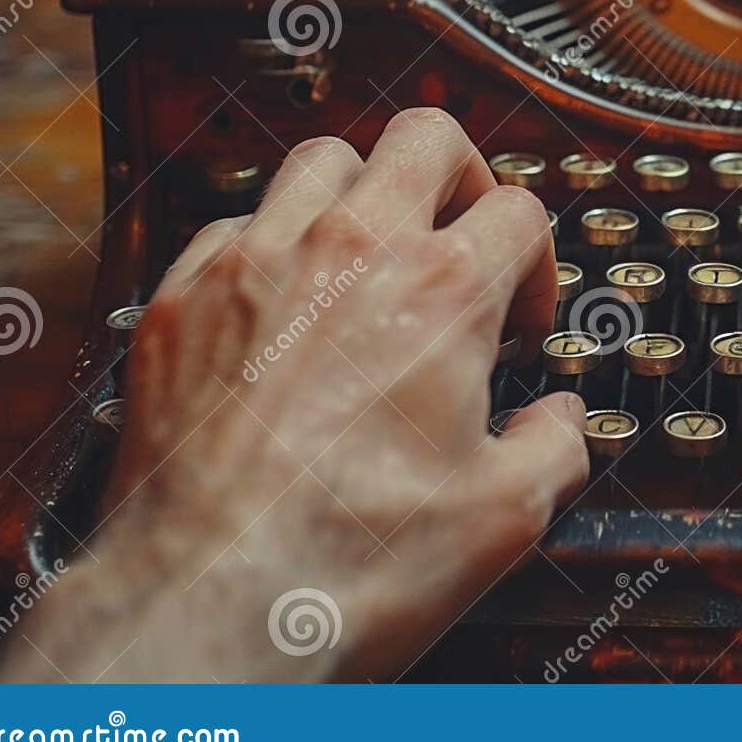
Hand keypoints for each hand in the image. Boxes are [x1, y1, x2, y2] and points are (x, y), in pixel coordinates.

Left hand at [0, 109, 587, 681]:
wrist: (206, 603)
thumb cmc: (355, 562)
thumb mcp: (506, 517)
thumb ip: (556, 446)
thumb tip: (559, 421)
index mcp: (446, 290)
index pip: (519, 211)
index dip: (537, 265)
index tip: (519, 326)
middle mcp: (350, 250)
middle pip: (425, 138)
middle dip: (463, 178)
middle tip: (461, 243)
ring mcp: (255, 264)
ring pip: (322, 160)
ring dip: (363, 195)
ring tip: (371, 260)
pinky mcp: (182, 299)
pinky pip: (233, 223)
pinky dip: (270, 245)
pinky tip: (282, 306)